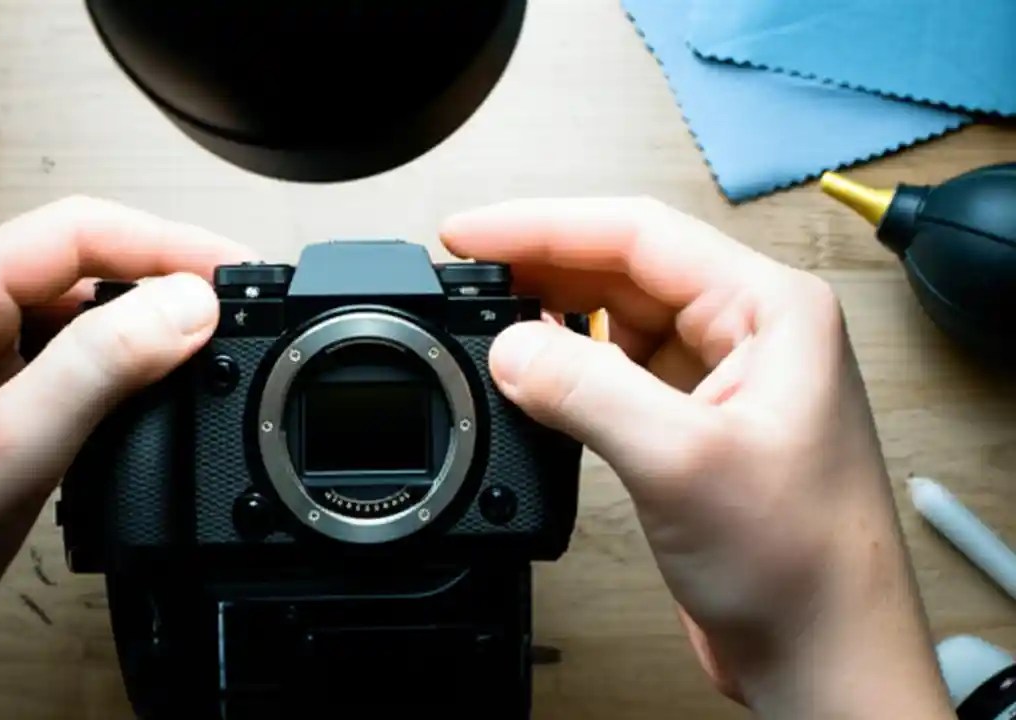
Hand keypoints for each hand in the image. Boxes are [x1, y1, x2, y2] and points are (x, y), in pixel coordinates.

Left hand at [0, 197, 252, 717]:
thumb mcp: (9, 444)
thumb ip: (103, 364)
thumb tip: (187, 304)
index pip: (76, 233)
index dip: (166, 244)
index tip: (233, 271)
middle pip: (78, 269)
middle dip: (158, 282)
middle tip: (232, 311)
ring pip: (74, 324)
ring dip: (138, 333)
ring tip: (205, 351)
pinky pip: (63, 376)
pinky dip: (115, 382)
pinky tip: (151, 402)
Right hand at [442, 198, 952, 719]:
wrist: (822, 655)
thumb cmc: (803, 565)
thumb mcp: (682, 462)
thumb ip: (587, 391)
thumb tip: (509, 346)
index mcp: (770, 311)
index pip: (639, 234)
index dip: (543, 226)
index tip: (469, 235)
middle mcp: (748, 333)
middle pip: (624, 268)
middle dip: (541, 265)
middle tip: (464, 272)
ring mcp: (720, 379)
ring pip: (616, 318)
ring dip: (552, 315)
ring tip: (486, 315)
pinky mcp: (692, 424)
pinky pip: (616, 371)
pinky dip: (567, 367)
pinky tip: (531, 374)